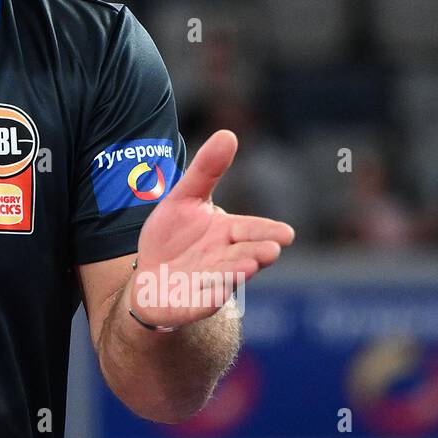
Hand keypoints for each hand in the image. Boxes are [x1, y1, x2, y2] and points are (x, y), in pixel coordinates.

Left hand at [129, 130, 294, 327]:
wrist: (152, 277)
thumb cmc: (175, 236)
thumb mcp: (185, 198)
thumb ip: (207, 170)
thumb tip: (228, 133)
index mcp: (228, 233)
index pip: (251, 230)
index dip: (266, 232)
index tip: (286, 234)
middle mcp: (225, 260)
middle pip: (245, 255)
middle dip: (257, 253)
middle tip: (270, 251)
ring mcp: (210, 284)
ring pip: (226, 279)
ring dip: (236, 274)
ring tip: (246, 267)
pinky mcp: (191, 304)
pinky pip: (201, 303)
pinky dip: (208, 300)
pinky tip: (214, 296)